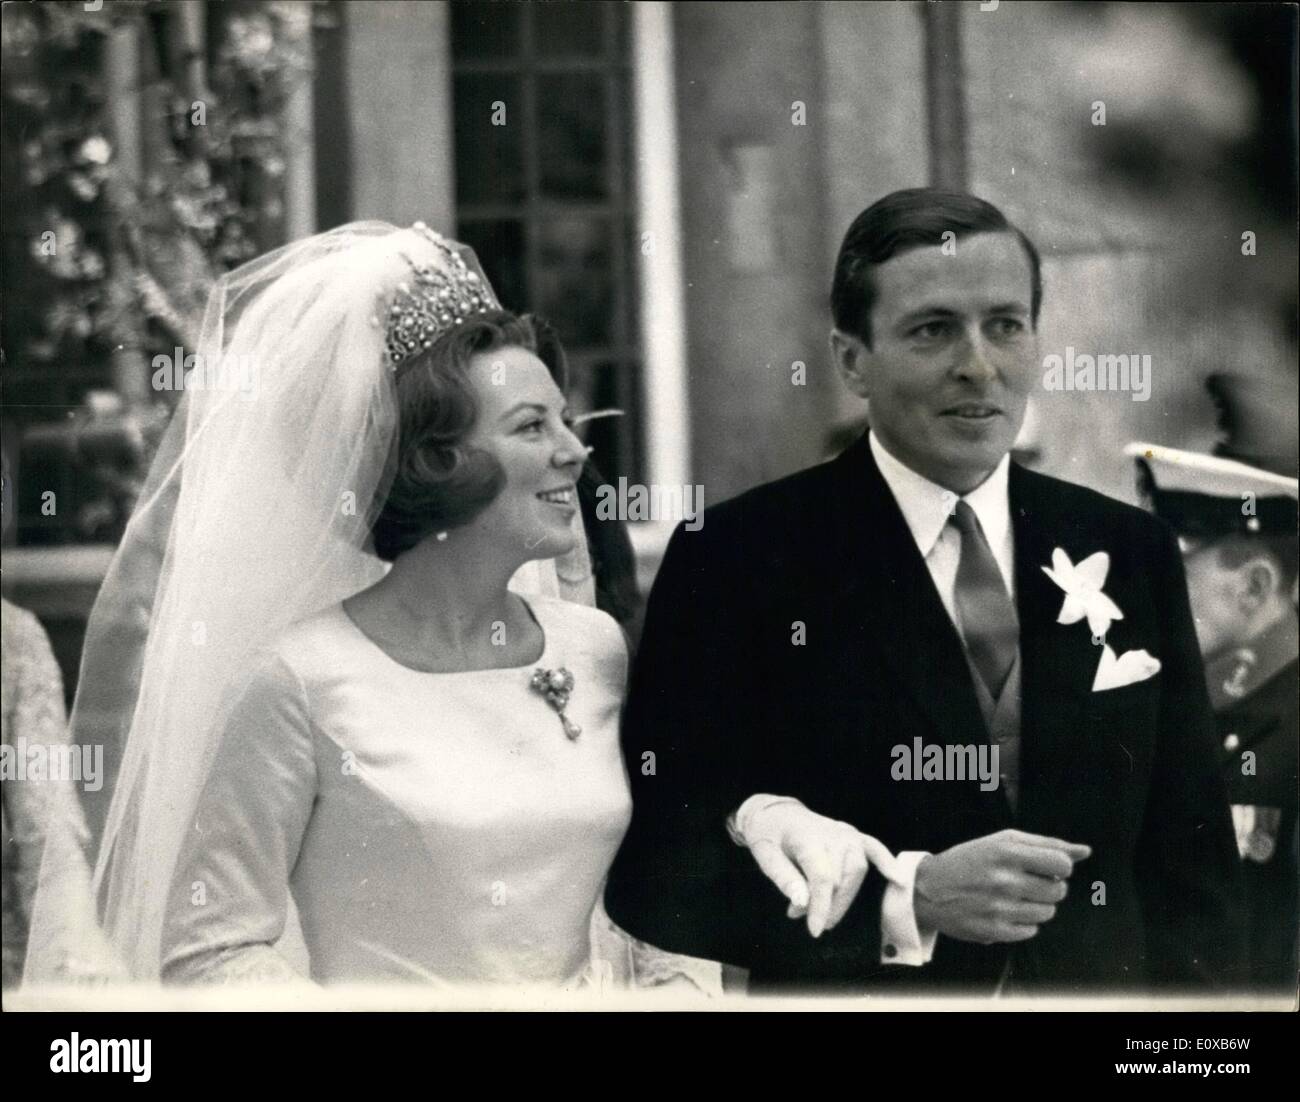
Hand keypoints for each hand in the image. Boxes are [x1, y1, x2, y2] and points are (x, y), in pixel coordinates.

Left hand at [742, 801, 878, 937]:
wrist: (776, 813)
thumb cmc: (768, 834)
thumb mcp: (763, 855)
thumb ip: (783, 878)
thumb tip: (802, 902)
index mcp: (807, 837)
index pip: (822, 877)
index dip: (820, 906)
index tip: (814, 930)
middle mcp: (832, 834)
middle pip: (840, 879)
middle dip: (825, 905)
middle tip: (802, 917)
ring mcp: (846, 833)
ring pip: (856, 872)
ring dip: (843, 898)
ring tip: (822, 912)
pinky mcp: (854, 836)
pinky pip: (875, 849)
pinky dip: (887, 863)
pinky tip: (898, 880)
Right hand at [913, 828, 1090, 944]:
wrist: (927, 889)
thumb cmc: (968, 860)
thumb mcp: (1002, 841)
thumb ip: (1046, 844)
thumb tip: (1084, 851)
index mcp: (1007, 852)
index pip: (1062, 864)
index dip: (1059, 867)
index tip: (1046, 868)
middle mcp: (1005, 880)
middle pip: (1058, 891)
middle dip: (1048, 887)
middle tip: (1026, 882)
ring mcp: (1000, 908)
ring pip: (1048, 912)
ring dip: (1037, 905)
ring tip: (1015, 897)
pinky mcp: (995, 931)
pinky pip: (1031, 930)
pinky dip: (1023, 922)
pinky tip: (1005, 911)